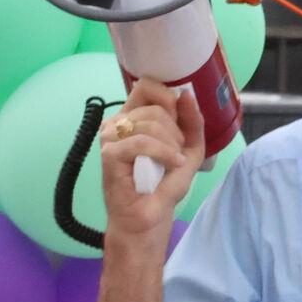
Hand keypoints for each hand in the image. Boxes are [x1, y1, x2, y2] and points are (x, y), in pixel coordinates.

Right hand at [100, 78, 204, 240]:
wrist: (150, 216)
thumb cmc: (164, 184)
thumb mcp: (189, 149)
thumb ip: (192, 122)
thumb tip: (187, 94)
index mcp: (134, 116)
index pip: (147, 85)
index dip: (167, 97)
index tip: (178, 120)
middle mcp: (118, 122)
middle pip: (157, 107)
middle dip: (177, 132)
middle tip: (174, 154)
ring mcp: (110, 136)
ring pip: (152, 123)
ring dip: (172, 146)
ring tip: (171, 163)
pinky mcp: (109, 153)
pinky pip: (142, 142)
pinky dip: (164, 154)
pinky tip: (171, 165)